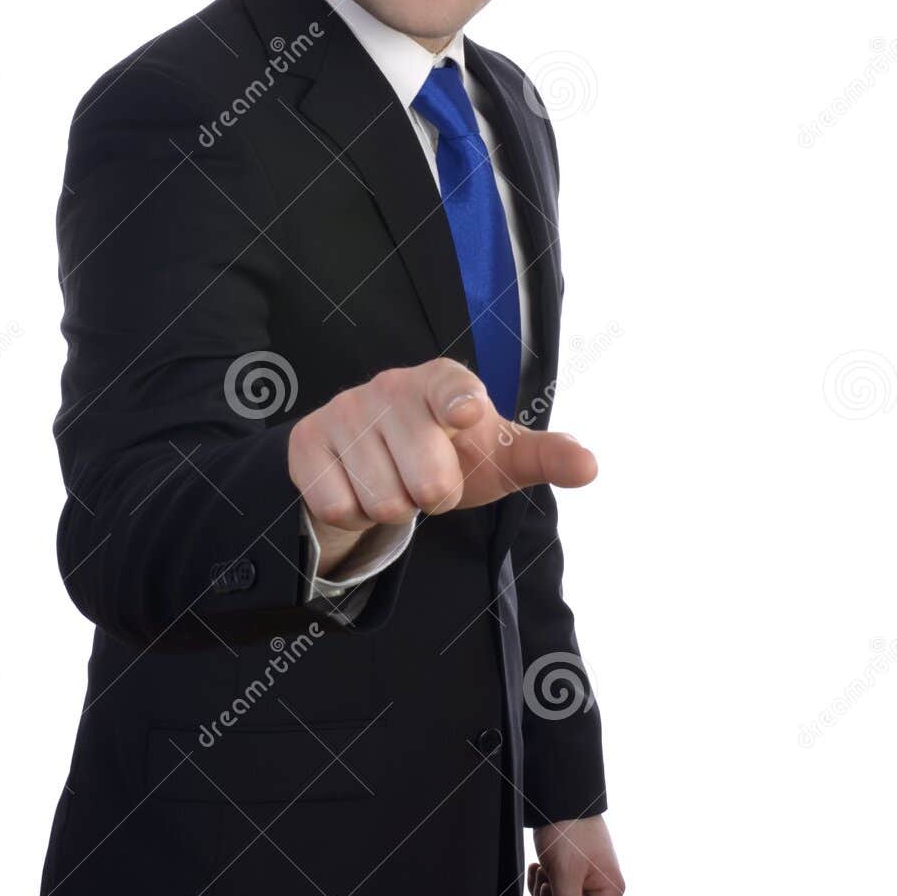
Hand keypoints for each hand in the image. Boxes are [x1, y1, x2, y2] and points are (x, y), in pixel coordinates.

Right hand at [288, 356, 596, 574]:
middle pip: (427, 482)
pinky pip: (338, 506)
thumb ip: (545, 457)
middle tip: (427, 478)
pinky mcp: (306, 440)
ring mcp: (344, 409)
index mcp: (444, 382)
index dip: (457, 403)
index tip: (464, 415)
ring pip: (381, 502)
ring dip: (394, 507)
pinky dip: (355, 514)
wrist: (376, 454)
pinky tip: (359, 486)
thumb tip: (591, 466)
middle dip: (433, 497)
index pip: (450, 388)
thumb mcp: (499, 455)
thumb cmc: (450, 449)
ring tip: (394, 480)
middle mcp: (391, 386)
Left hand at [528, 815, 624, 895]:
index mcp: (608, 893)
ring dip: (544, 893)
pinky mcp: (569, 870)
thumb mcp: (566, 874)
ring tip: (543, 869)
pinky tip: (538, 865)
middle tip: (544, 884)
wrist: (558, 795)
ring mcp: (584, 879)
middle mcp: (599, 889)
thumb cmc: (569, 830)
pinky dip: (541, 881)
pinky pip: (553, 891)